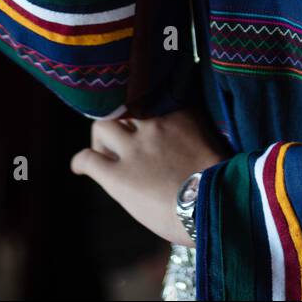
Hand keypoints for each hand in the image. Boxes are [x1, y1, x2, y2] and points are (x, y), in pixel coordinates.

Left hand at [69, 107, 232, 245]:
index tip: (142, 114)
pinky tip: (79, 167)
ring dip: (100, 140)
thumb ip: (194, 132)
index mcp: (179, 113)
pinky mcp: (119, 176)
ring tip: (102, 153)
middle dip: (118, 121)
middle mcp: (153, 124)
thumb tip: (187, 140)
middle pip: (123, 108)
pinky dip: (81, 162)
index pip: (151, 95)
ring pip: (101, 128)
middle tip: (119, 138)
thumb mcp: (213, 142)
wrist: (214, 207)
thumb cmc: (223, 182)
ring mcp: (134, 149)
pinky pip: (88, 159)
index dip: (142, 106)